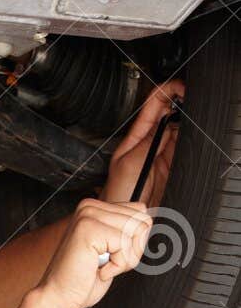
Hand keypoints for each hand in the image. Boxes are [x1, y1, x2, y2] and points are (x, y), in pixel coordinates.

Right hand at [37, 196, 152, 307]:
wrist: (58, 299)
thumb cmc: (82, 280)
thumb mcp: (111, 249)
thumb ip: (127, 230)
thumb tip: (150, 218)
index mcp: (96, 207)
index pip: (141, 212)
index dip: (135, 241)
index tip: (112, 255)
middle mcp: (90, 206)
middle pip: (143, 220)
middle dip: (132, 250)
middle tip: (107, 263)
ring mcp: (88, 215)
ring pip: (137, 232)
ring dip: (125, 259)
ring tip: (102, 266)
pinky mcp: (89, 229)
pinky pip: (125, 245)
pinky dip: (117, 266)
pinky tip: (97, 269)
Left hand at [101, 80, 183, 208]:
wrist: (122, 220)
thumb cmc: (117, 194)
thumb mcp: (129, 164)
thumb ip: (148, 143)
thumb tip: (166, 124)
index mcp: (136, 136)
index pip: (153, 104)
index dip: (167, 91)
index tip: (180, 88)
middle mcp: (150, 143)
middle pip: (171, 115)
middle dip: (180, 107)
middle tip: (188, 108)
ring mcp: (162, 155)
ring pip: (180, 131)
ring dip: (187, 126)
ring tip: (189, 127)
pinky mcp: (172, 168)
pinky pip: (185, 150)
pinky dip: (190, 144)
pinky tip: (190, 144)